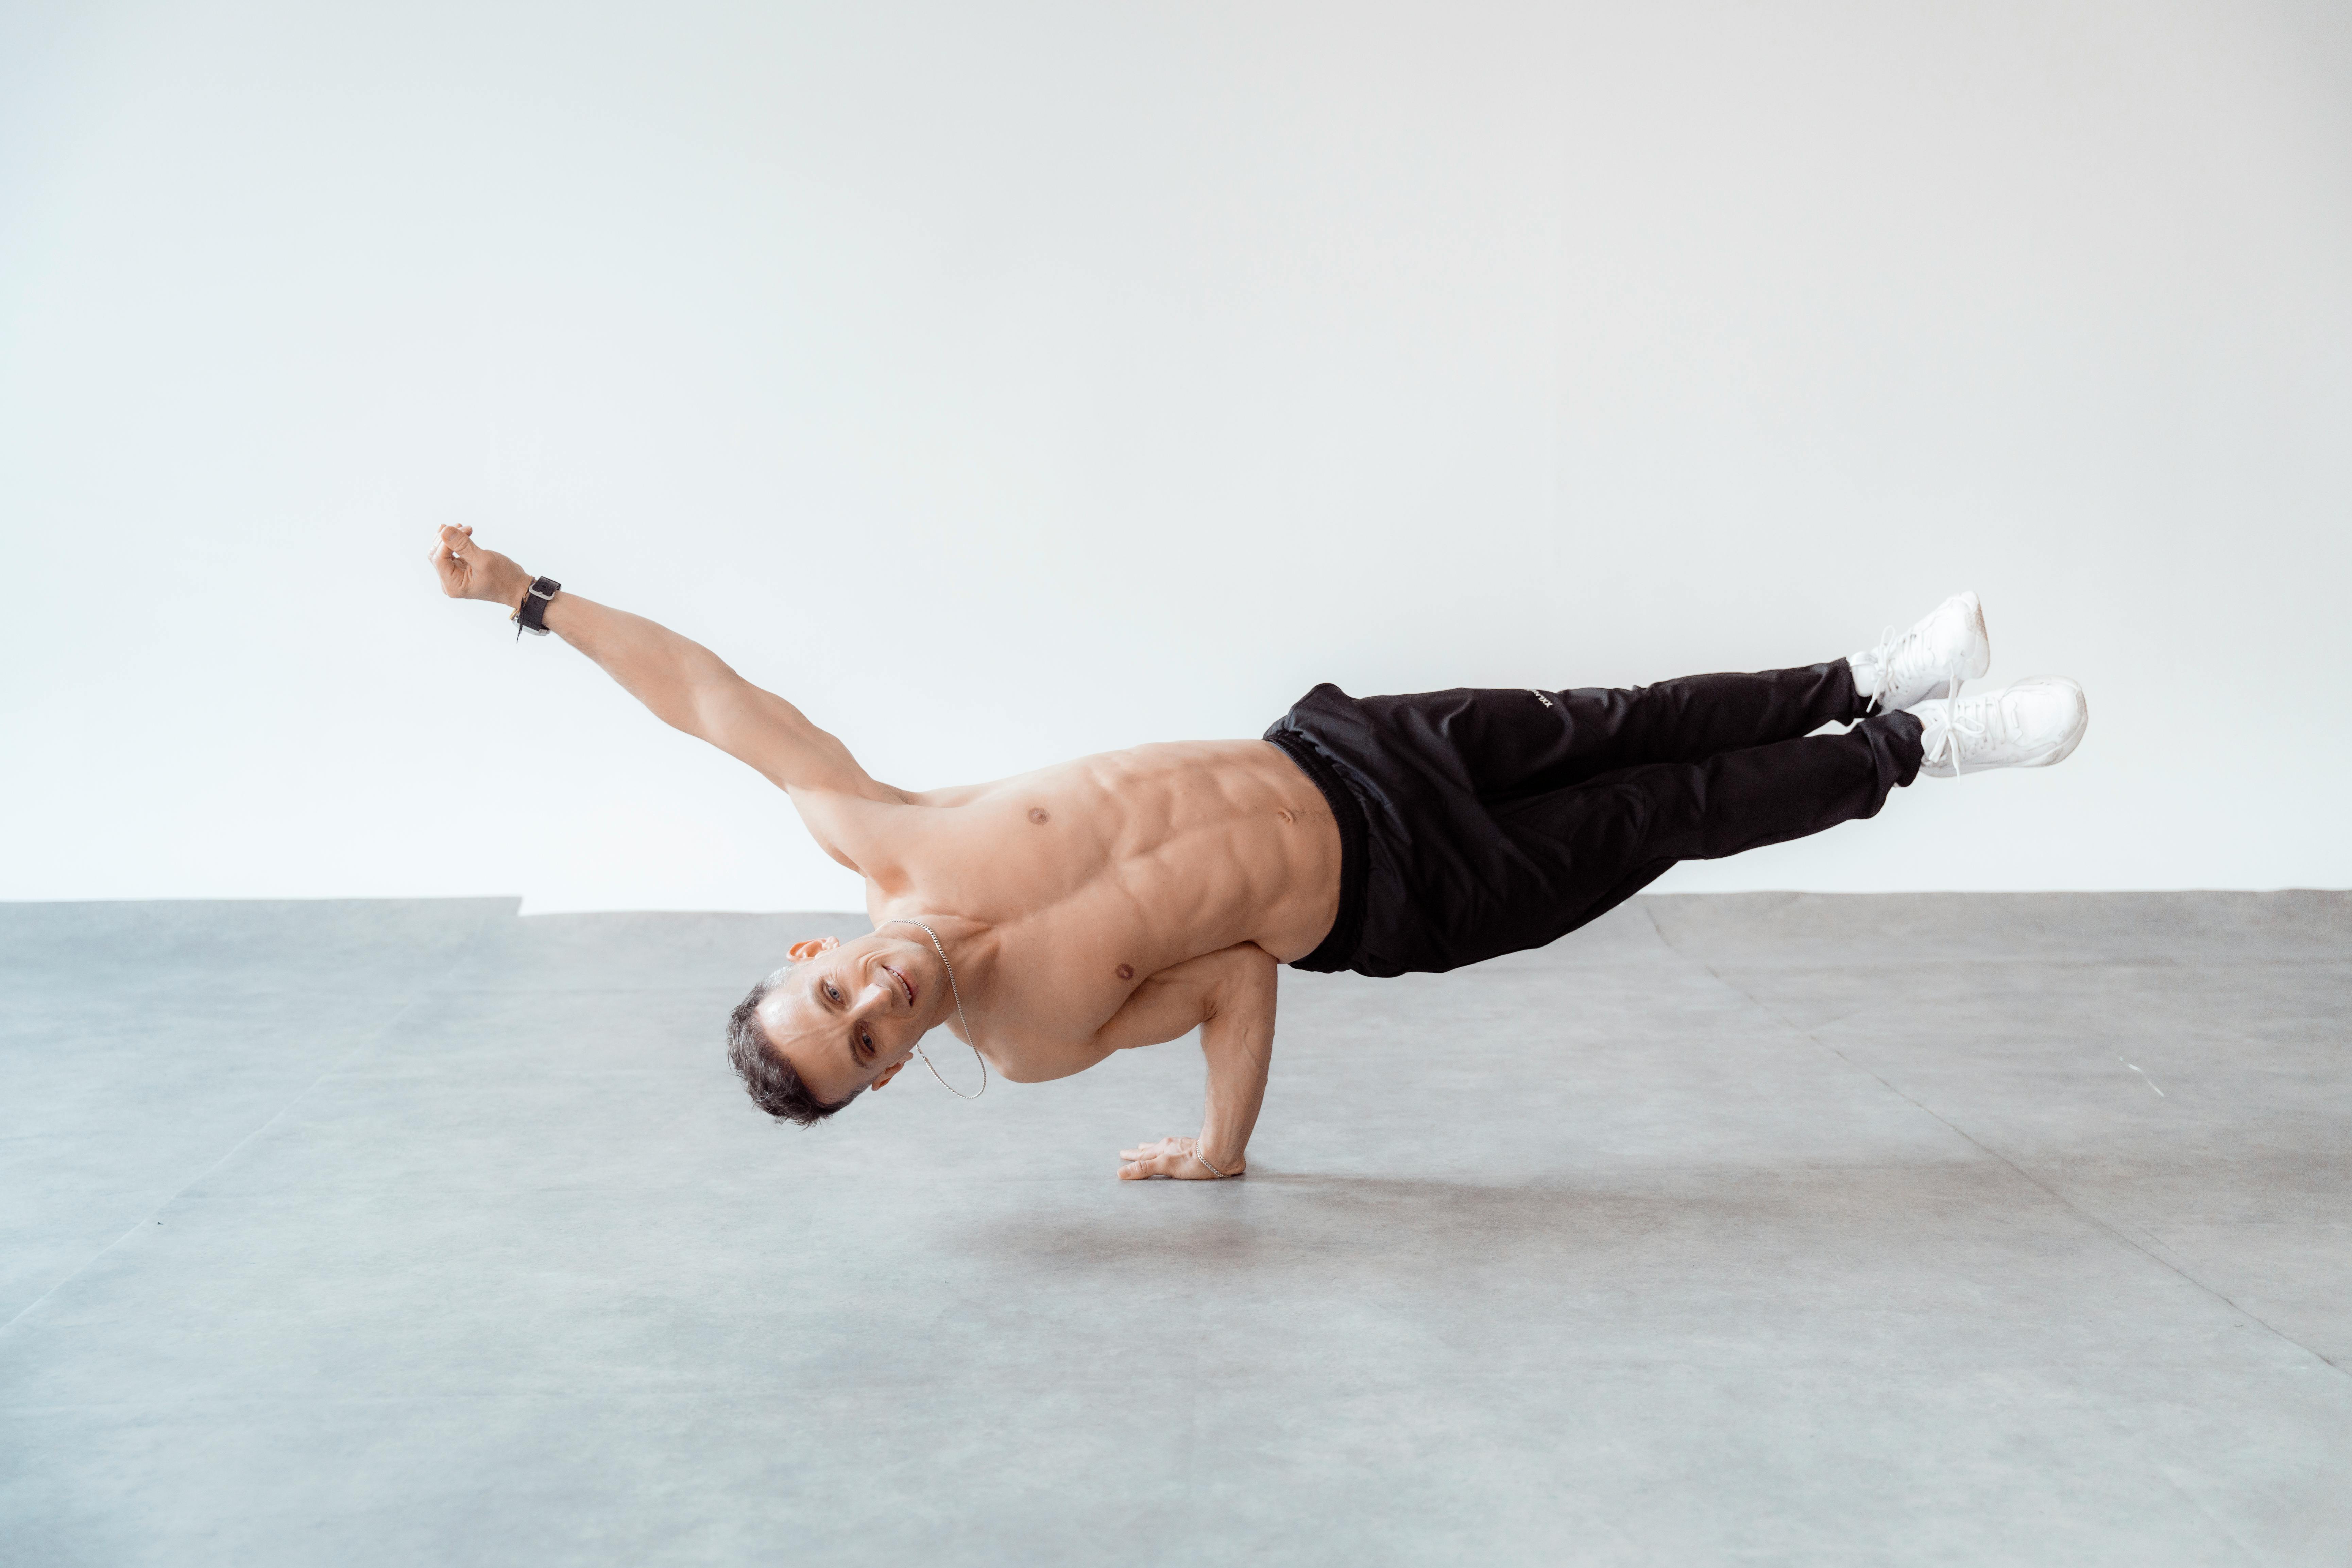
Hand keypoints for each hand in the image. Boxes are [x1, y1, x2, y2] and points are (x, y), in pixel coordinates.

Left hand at [428, 524, 531, 607]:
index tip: (461, 529)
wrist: (517, 587)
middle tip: (465, 527)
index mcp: (452, 585)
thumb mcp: (483, 560)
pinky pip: (450, 553)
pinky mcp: (460, 570)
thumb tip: (445, 530)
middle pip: (436, 554)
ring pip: (442, 552)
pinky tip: (464, 533)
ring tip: (466, 528)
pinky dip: (455, 542)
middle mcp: (449, 582)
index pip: (438, 558)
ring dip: (451, 538)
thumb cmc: (504, 578)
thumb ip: (462, 545)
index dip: (446, 541)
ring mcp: (454, 576)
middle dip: (448, 538)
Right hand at [1117, 1135, 1240, 1180]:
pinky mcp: (1198, 1152)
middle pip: (1154, 1149)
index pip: (1143, 1155)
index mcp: (1164, 1148)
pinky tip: (1178, 1153)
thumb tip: (1120, 1173)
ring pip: (1167, 1148)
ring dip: (1157, 1149)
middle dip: (1142, 1151)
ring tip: (1151, 1148)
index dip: (1132, 1156)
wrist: (1221, 1154)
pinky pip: (1180, 1152)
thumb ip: (1144, 1169)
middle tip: (1133, 1149)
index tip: (1122, 1154)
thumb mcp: (1165, 1165)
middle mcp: (1173, 1146)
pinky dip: (1173, 1152)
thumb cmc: (1194, 1160)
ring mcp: (1185, 1148)